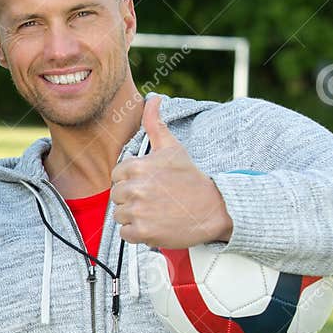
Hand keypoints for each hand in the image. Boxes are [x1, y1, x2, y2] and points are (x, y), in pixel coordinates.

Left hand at [110, 96, 232, 247]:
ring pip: (120, 215)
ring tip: (157, 211)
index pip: (117, 176)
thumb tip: (153, 98)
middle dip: (132, 198)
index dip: (132, 181)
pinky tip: (155, 224)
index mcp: (137, 167)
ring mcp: (138, 211)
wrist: (215, 208)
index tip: (150, 183)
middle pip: (116, 196)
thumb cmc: (191, 178)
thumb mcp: (172, 148)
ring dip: (134, 216)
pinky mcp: (142, 232)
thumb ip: (155, 123)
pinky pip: (125, 234)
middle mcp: (135, 188)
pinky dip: (137, 233)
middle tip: (156, 198)